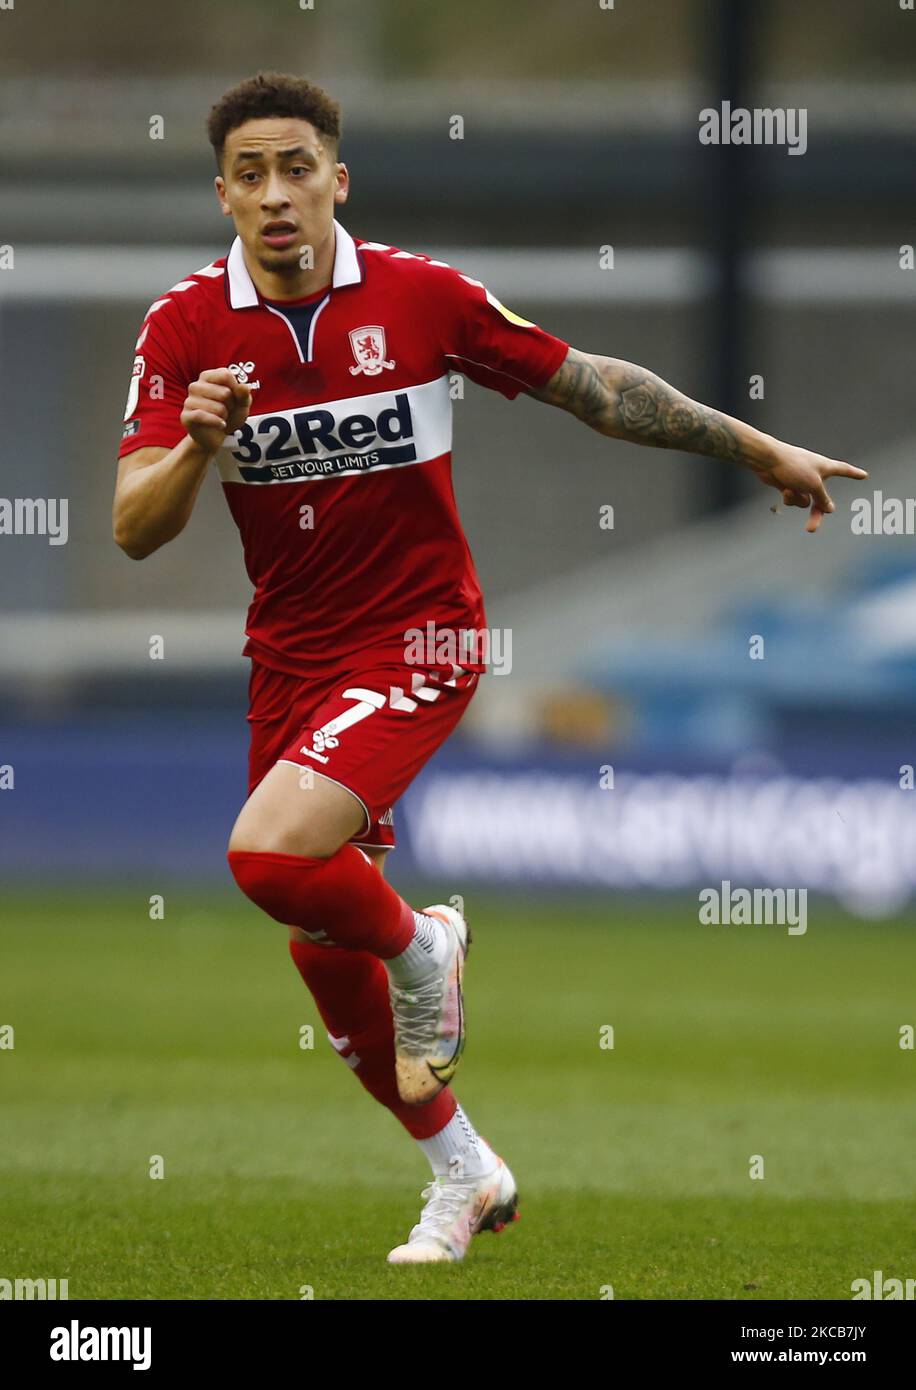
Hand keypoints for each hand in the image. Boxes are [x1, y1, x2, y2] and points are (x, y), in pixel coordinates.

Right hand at [181, 368, 251, 455]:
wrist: (216, 436)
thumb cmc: (229, 415)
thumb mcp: (242, 404)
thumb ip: (244, 394)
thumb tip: (244, 386)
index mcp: (208, 377)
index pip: (226, 375)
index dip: (236, 388)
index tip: (235, 397)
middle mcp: (196, 386)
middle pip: (225, 392)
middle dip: (231, 405)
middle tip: (226, 410)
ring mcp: (189, 400)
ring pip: (218, 407)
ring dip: (225, 415)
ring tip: (220, 417)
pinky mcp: (186, 416)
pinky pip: (204, 416)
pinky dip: (217, 423)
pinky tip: (221, 425)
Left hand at [751, 442, 867, 532]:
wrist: (768, 460)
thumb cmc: (793, 466)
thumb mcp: (813, 485)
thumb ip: (822, 498)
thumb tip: (830, 509)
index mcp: (825, 468)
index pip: (844, 470)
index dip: (854, 474)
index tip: (864, 475)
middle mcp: (815, 474)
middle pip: (821, 499)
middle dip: (815, 514)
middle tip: (811, 529)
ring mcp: (801, 481)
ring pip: (805, 501)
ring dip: (797, 500)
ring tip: (790, 489)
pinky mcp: (789, 485)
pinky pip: (793, 499)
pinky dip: (789, 497)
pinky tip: (783, 488)